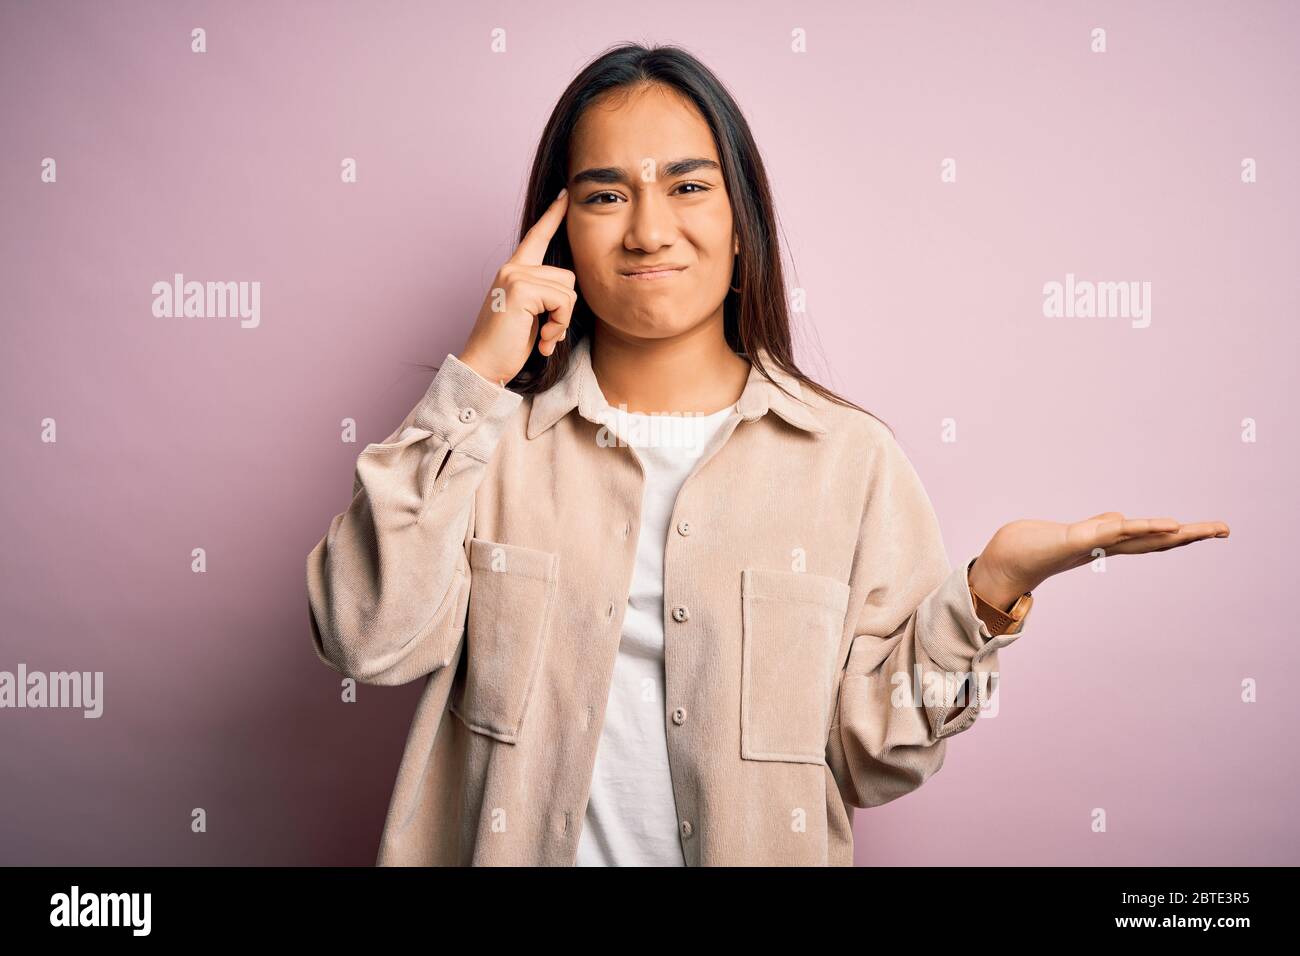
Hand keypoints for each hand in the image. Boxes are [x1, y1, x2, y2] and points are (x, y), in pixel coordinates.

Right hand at [458, 188, 575, 383]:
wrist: (484, 367)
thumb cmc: (507, 347)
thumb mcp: (531, 316)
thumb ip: (545, 296)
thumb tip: (569, 293)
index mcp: (514, 272)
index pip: (536, 237)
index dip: (553, 216)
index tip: (565, 195)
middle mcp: (512, 268)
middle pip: (568, 276)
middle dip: (565, 309)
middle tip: (546, 332)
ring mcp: (515, 275)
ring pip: (568, 290)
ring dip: (562, 320)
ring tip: (542, 337)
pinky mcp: (521, 288)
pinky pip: (563, 302)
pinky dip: (559, 325)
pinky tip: (542, 341)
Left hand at [968, 511, 1230, 609]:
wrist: (1000, 564)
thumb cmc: (1035, 547)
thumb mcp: (1074, 532)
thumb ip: (1100, 528)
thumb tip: (1121, 519)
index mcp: (1106, 544)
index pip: (1151, 538)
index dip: (1182, 534)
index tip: (1213, 530)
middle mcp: (1102, 546)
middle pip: (1153, 541)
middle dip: (1189, 535)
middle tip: (1225, 529)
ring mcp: (1088, 545)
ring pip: (1134, 537)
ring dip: (1166, 532)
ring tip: (1198, 528)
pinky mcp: (1069, 542)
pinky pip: (1105, 533)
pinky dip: (1131, 528)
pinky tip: (1153, 523)